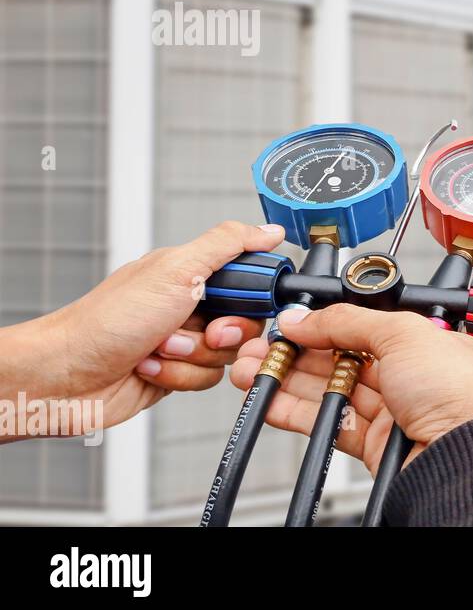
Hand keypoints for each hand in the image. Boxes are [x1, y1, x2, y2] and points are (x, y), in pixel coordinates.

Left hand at [0, 221, 284, 439]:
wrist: (66, 376)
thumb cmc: (106, 320)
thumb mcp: (175, 270)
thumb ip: (227, 245)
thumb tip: (269, 230)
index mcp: (191, 273)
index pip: (250, 279)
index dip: (253, 297)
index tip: (238, 304)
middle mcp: (189, 304)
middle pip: (246, 322)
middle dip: (222, 333)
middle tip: (200, 330)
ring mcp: (182, 340)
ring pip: (227, 355)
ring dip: (193, 356)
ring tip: (158, 349)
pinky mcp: (176, 372)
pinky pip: (207, 379)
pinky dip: (179, 376)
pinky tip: (149, 366)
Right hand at [229, 303, 472, 474]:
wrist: (470, 456)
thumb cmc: (464, 394)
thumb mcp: (405, 333)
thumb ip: (351, 321)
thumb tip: (308, 317)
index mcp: (429, 342)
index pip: (366, 327)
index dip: (326, 324)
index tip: (291, 321)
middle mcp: (413, 376)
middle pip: (343, 359)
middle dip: (299, 351)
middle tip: (261, 345)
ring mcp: (395, 412)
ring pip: (331, 391)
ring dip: (289, 379)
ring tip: (252, 369)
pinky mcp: (377, 446)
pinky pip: (330, 423)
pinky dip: (297, 412)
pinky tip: (271, 400)